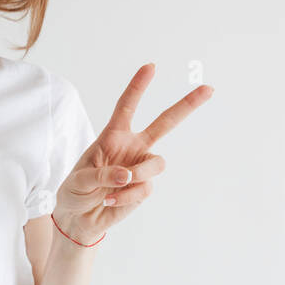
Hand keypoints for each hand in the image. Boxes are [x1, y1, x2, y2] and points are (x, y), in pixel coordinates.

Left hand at [52, 64, 212, 244]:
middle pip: (165, 123)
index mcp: (113, 136)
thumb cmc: (75, 191)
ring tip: (116, 185)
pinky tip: (110, 200)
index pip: (127, 106)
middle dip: (186, 106)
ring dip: (139, 174)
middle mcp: (132, 147)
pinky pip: (145, 188)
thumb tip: (128, 175)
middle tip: (208, 89)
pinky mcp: (144, 188)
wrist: (79, 218)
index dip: (138, 87)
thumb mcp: (79, 179)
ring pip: (157, 163)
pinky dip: (126, 196)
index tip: (150, 67)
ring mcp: (140, 167)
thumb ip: (102, 174)